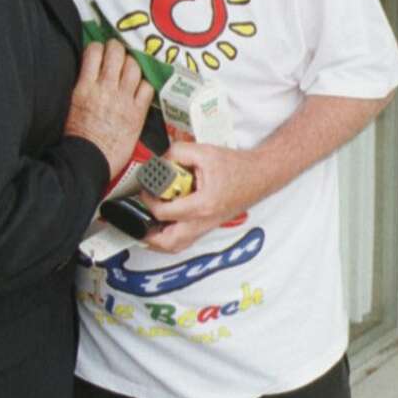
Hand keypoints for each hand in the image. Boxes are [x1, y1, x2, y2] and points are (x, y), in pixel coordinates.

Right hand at [65, 42, 153, 180]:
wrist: (88, 159)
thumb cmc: (76, 137)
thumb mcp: (70, 105)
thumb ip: (80, 86)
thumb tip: (86, 73)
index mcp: (84, 87)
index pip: (93, 52)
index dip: (98, 47)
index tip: (99, 51)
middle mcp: (105, 89)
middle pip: (116, 54)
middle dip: (117, 48)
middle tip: (117, 51)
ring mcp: (124, 100)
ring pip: (134, 67)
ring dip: (132, 63)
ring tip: (129, 66)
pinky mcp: (137, 113)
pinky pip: (147, 88)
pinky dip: (145, 84)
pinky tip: (140, 87)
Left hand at [140, 141, 274, 253]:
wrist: (260, 175)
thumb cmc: (236, 166)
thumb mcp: (204, 152)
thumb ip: (177, 153)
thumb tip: (159, 162)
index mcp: (202, 205)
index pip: (164, 212)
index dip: (148, 200)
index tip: (146, 188)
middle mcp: (204, 221)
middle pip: (168, 242)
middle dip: (148, 235)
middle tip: (137, 221)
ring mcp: (207, 227)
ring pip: (176, 246)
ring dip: (158, 240)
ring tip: (146, 226)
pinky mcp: (208, 226)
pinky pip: (185, 239)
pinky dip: (170, 236)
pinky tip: (163, 223)